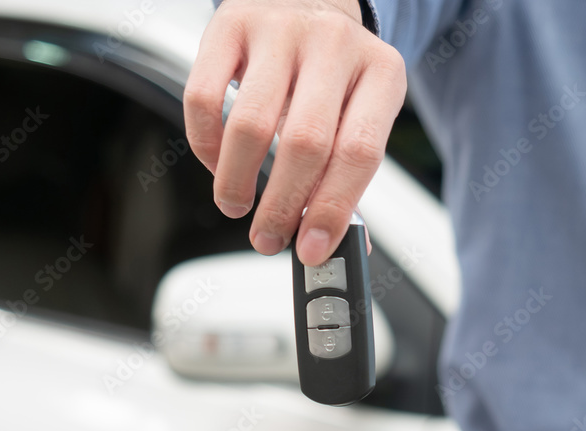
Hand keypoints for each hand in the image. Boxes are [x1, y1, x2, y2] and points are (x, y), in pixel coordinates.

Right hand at [184, 0, 406, 265]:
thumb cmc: (332, 71)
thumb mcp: (359, 112)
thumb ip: (347, 174)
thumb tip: (337, 243)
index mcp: (381, 73)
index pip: (359, 153)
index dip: (331, 209)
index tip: (311, 248)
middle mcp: (335, 44)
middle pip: (305, 143)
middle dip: (280, 206)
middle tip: (267, 236)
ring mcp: (281, 30)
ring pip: (250, 123)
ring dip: (236, 182)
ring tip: (236, 204)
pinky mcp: (231, 26)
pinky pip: (204, 99)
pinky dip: (206, 145)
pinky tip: (218, 162)